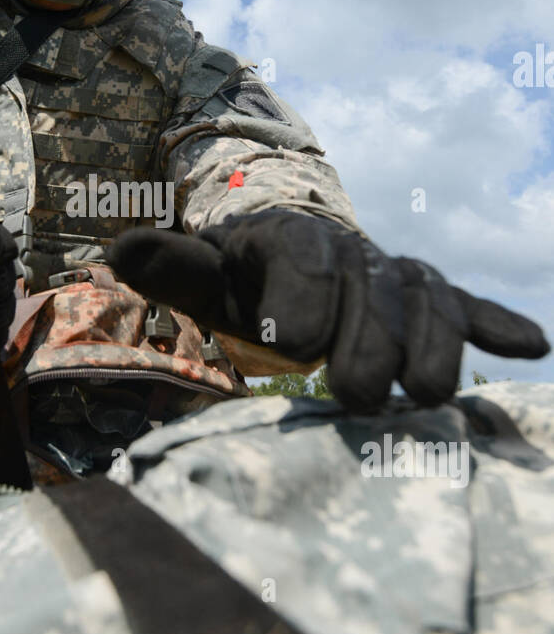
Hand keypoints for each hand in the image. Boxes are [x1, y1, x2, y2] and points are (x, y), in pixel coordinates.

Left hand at [106, 210, 549, 411]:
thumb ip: (170, 267)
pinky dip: (496, 322)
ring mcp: (396, 273)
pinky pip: (467, 305)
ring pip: (428, 299)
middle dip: (369, 341)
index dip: (300, 298)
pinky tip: (531, 344)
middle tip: (354, 396)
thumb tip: (121, 251)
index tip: (290, 345)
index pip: (304, 260)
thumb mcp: (201, 274)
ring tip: (429, 395)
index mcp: (293, 237)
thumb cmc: (239, 278)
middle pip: (374, 290)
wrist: (289, 260)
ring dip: (435, 344)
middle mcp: (354, 250)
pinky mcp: (430, 299)